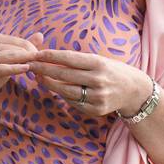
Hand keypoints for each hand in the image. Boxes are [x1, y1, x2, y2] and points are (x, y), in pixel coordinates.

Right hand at [0, 32, 43, 112]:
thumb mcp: (6, 61)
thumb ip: (22, 49)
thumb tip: (40, 35)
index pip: (20, 41)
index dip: (33, 49)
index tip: (43, 59)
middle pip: (16, 48)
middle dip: (31, 55)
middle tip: (44, 64)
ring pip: (9, 56)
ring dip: (25, 61)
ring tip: (38, 65)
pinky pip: (0, 69)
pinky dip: (14, 68)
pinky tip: (26, 69)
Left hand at [28, 50, 152, 118]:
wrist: (134, 90)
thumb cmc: (110, 70)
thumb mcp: (98, 60)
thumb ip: (76, 61)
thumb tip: (48, 58)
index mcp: (99, 63)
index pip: (69, 58)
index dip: (50, 56)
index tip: (36, 53)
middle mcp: (98, 80)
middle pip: (63, 75)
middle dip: (43, 69)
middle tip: (30, 65)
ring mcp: (97, 97)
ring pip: (65, 91)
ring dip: (48, 83)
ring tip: (38, 77)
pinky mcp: (96, 110)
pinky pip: (73, 102)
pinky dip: (62, 95)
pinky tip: (55, 88)